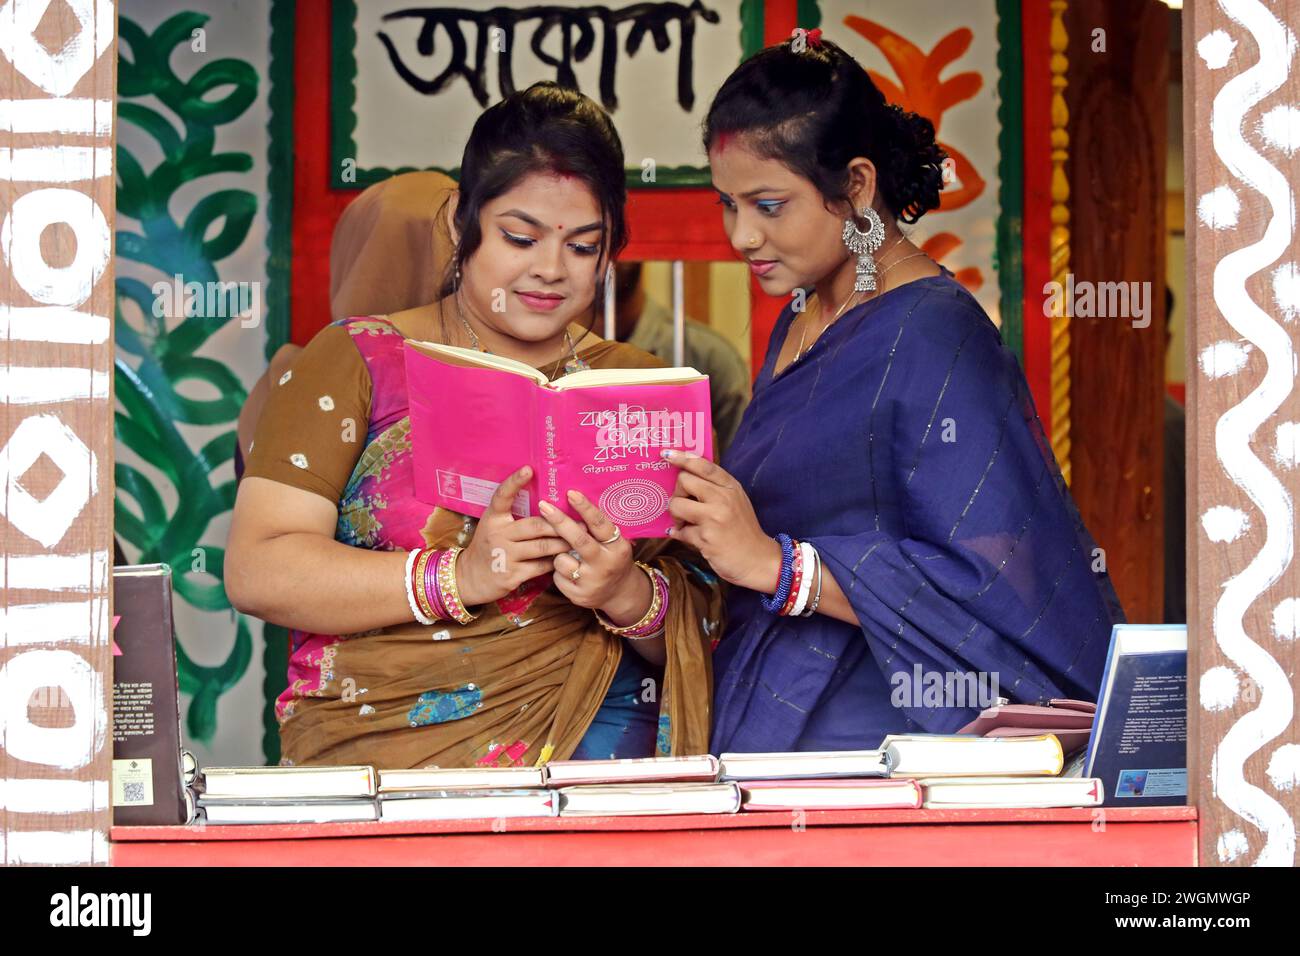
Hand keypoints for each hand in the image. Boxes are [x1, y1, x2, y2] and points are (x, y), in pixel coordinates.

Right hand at [457, 466, 571, 606]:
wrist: (469, 578)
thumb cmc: (488, 547)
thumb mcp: (494, 527)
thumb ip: (513, 516)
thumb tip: (546, 502)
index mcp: (493, 519)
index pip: (502, 496)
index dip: (514, 482)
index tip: (529, 469)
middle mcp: (497, 534)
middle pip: (536, 525)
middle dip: (561, 524)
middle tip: (582, 522)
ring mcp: (504, 555)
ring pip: (543, 546)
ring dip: (563, 543)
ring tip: (578, 540)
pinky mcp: (511, 575)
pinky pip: (541, 566)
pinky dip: (555, 562)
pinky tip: (564, 559)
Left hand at [541, 490, 643, 617]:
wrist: (619, 593)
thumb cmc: (611, 559)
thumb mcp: (614, 543)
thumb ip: (597, 529)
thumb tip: (572, 500)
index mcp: (617, 547)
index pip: (600, 524)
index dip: (585, 508)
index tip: (570, 493)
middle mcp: (605, 564)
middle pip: (578, 540)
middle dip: (559, 521)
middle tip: (543, 505)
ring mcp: (591, 582)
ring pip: (561, 560)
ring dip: (559, 555)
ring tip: (570, 557)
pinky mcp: (578, 595)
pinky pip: (557, 577)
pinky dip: (559, 572)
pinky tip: (570, 574)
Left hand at [664, 450, 781, 591]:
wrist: (757, 560)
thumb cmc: (743, 530)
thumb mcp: (736, 501)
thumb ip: (715, 488)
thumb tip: (685, 476)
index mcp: (731, 487)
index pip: (704, 465)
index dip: (682, 458)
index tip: (667, 454)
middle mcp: (723, 498)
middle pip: (684, 481)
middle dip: (677, 493)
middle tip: (683, 504)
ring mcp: (714, 518)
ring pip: (676, 504)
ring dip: (675, 515)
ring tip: (684, 523)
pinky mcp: (706, 538)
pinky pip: (680, 531)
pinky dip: (681, 535)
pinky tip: (691, 537)